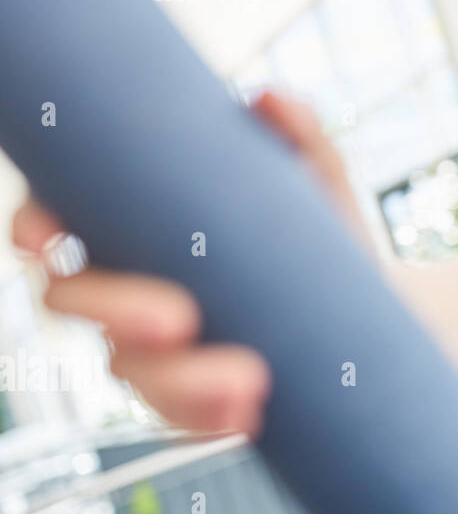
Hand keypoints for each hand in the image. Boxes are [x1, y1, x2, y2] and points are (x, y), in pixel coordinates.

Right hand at [7, 89, 353, 436]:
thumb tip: (267, 97)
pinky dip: (209, 416)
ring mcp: (151, 344)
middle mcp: (127, 283)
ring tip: (250, 378)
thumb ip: (297, 135)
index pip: (58, 218)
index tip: (46, 236)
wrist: (366, 303)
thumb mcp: (314, 179)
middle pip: (77, 301)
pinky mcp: (189, 391)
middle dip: (115, 311)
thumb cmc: (317, 231)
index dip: (36, 224)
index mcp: (135, 221)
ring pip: (129, 368)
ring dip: (181, 381)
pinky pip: (177, 414)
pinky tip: (250, 413)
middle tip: (180, 319)